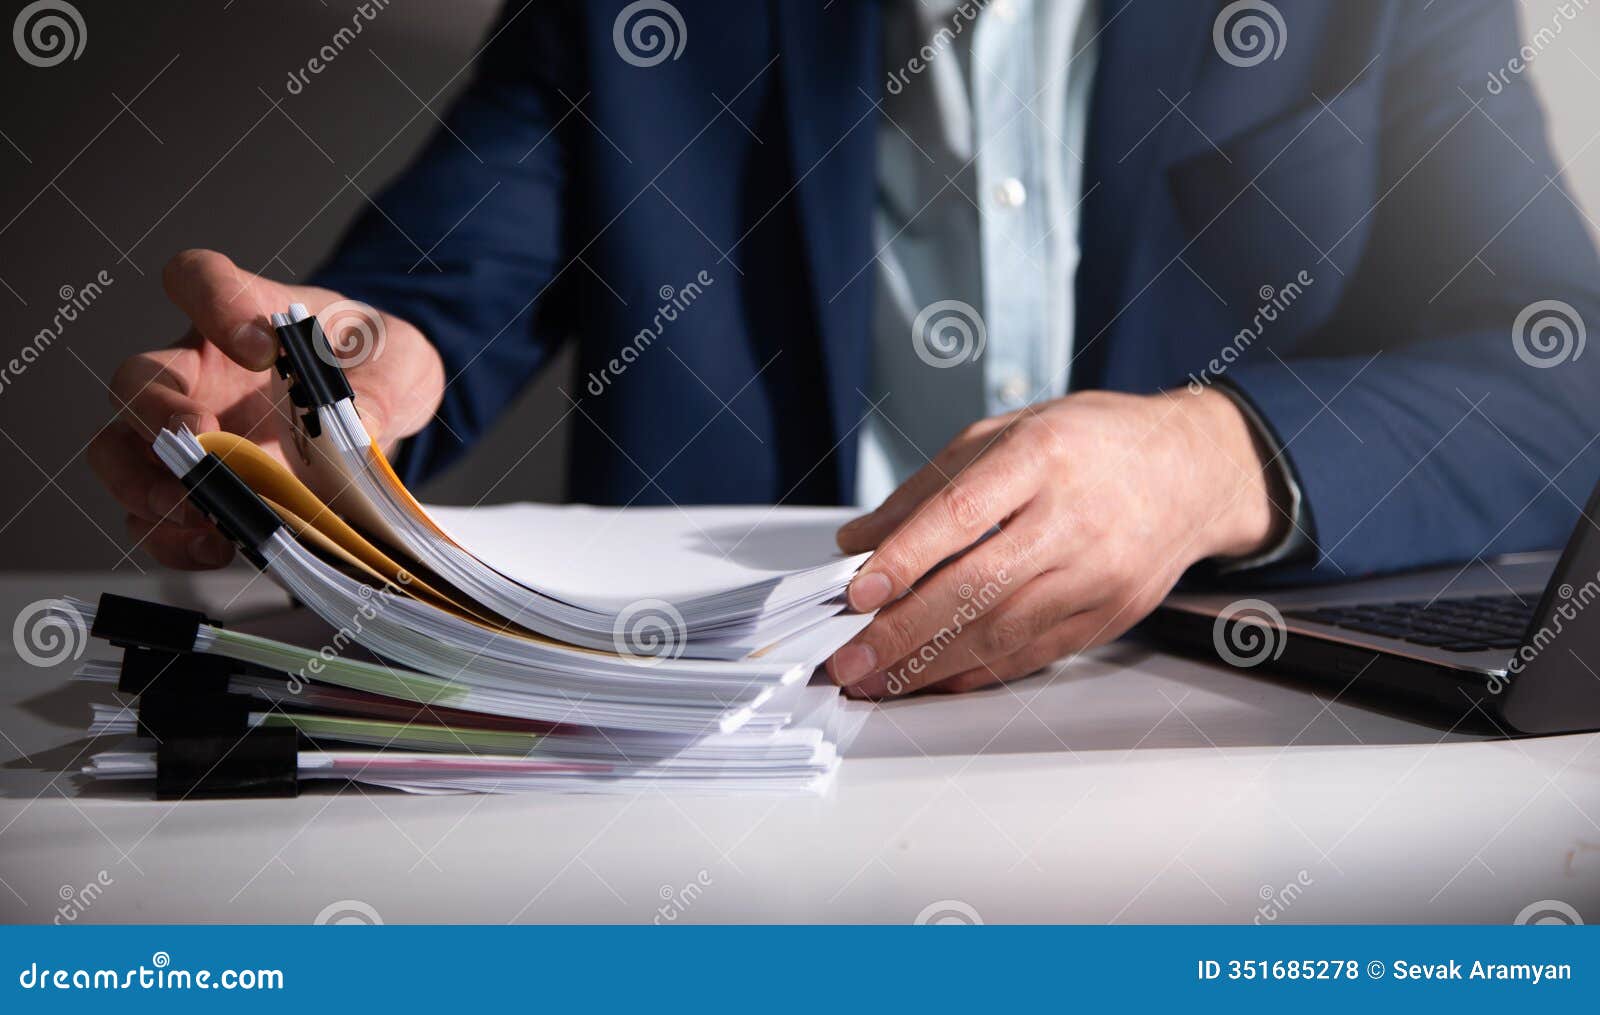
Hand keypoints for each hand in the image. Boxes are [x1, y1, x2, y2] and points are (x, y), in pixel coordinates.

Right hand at [87, 249, 444, 569]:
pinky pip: (154, 519)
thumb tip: (360, 430)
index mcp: (242, 316)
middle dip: (158, 415)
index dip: (213, 304)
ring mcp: (189, 435)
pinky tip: (218, 546)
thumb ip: (382, 387)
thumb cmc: (374, 367)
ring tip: (199, 514)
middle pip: (137, 379)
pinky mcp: (197, 490)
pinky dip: (174, 538)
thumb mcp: (397, 362)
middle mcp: (198, 373)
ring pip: (121, 453)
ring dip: (146, 487)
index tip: (259, 346)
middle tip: (203, 443)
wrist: (380, 412)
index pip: (197, 278)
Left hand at [826, 388, 1288, 697]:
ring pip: (1002, 631)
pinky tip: (937, 679)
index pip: (961, 513)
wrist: (1195, 470)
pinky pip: (1034, 653)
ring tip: (878, 680)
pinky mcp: (1112, 613)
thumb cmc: (1096, 444)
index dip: (905, 558)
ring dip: (930, 665)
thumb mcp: (1006, 432)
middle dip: (902, 633)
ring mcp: (1099, 572)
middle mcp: (1075, 517)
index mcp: (1042, 456)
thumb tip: (859, 541)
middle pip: (976, 586)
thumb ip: (927, 487)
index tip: (857, 593)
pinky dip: (978, 671)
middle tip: (848, 661)